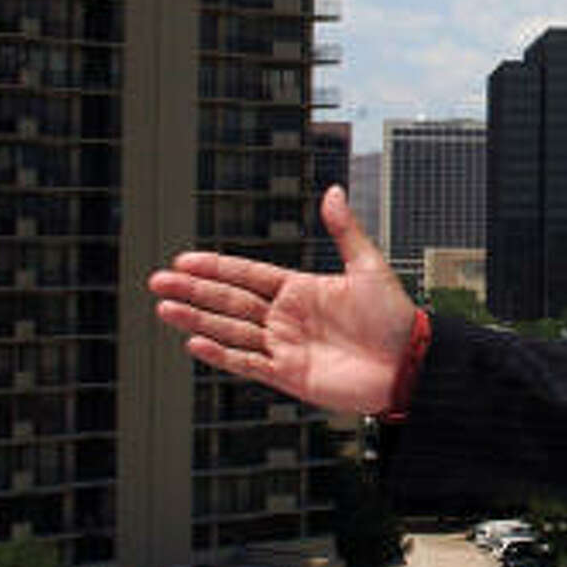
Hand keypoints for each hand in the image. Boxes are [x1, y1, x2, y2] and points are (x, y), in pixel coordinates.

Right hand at [147, 186, 418, 414]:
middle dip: (194, 291)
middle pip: (230, 301)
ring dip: (197, 320)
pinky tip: (195, 342)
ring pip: (231, 331)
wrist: (408, 364)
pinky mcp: (289, 375)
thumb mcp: (368, 267)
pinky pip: (248, 363)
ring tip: (164, 308)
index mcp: (301, 289)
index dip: (216, 268)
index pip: (248, 275)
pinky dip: (221, 354)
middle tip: (157, 281)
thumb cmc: (394, 315)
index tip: (183, 260)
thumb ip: (345, 231)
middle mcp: (287, 317)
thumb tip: (333, 191)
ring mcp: (285, 346)